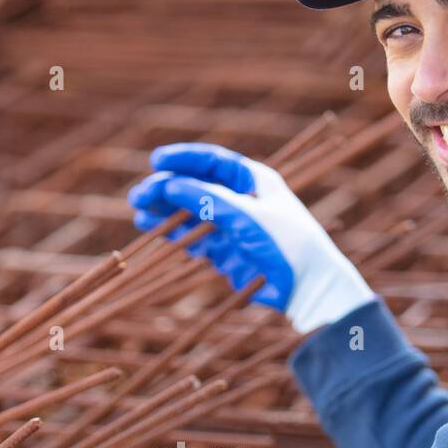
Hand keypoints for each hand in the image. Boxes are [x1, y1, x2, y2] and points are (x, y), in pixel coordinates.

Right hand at [127, 142, 372, 332]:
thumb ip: (209, 200)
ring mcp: (232, 227)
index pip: (212, 162)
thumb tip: (170, 186)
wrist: (308, 287)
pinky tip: (153, 229)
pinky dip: (174, 233)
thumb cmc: (287, 242)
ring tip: (139, 212)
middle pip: (196, 187)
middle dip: (167, 189)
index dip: (183, 160)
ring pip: (191, 213)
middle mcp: (240, 200)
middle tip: (139, 195)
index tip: (156, 162)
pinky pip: (194, 238)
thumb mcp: (247, 216)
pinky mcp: (226, 252)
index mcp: (253, 181)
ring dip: (166, 211)